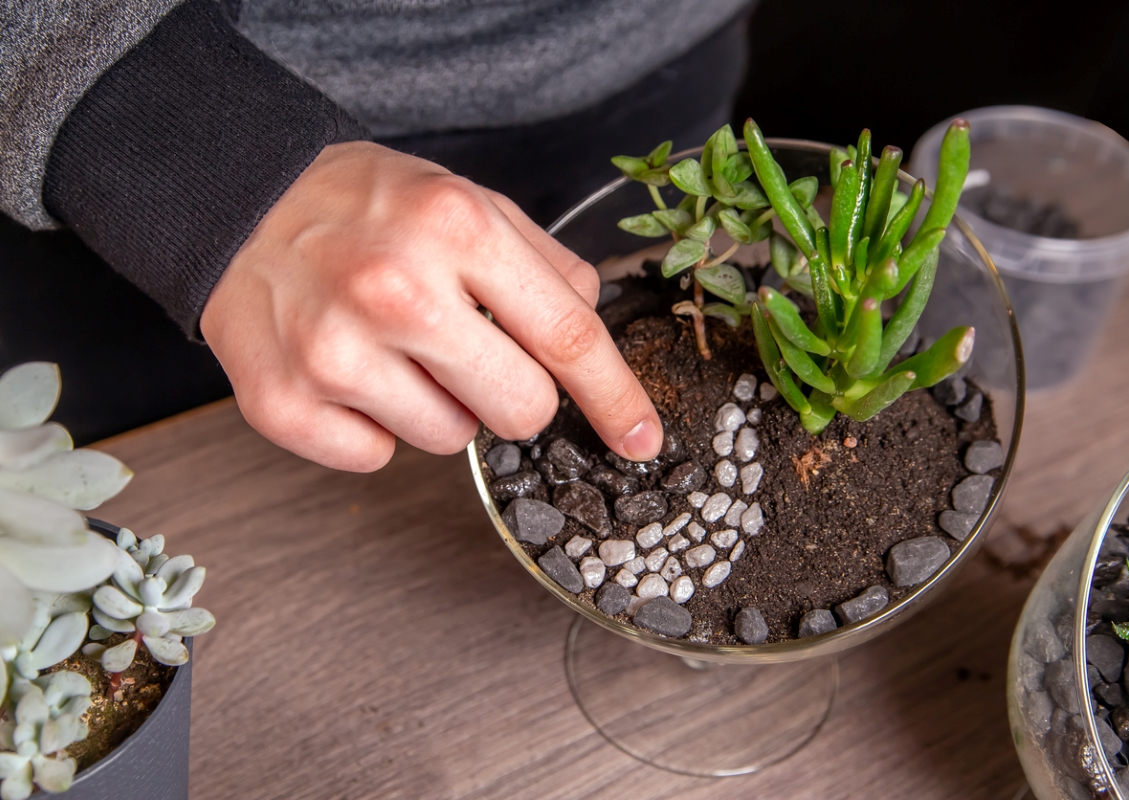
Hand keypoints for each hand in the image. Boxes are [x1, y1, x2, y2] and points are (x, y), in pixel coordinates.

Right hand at [200, 142, 661, 470]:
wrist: (237, 205)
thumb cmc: (365, 207)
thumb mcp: (467, 200)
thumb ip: (543, 266)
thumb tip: (593, 337)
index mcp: (458, 230)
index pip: (568, 337)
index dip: (616, 397)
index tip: (641, 437)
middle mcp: (396, 292)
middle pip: (522, 410)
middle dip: (515, 395)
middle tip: (471, 352)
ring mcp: (334, 353)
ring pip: (451, 441)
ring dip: (440, 405)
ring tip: (394, 348)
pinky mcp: (284, 403)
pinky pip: (377, 459)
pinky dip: (375, 426)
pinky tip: (350, 371)